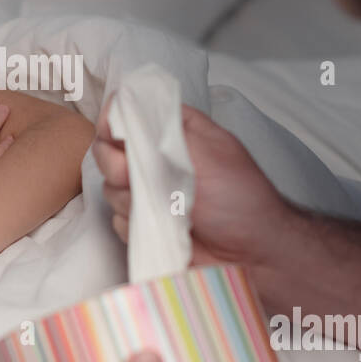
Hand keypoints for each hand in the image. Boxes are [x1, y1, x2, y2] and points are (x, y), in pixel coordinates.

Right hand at [92, 97, 288, 268]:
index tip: (115, 136)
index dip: (113, 122)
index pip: (125, 111)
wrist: (253, 255)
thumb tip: (124, 106)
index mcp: (172, 130)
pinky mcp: (144, 223)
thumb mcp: (204, 151)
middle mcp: (156, 158)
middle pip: (107, 150)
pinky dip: (136, 226)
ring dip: (132, 200)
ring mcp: (148, 192)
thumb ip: (162, 128)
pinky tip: (165, 229)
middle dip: (118, 166)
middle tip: (142, 178)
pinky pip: (118, 221)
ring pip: (110, 188)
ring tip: (169, 210)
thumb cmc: (239, 198)